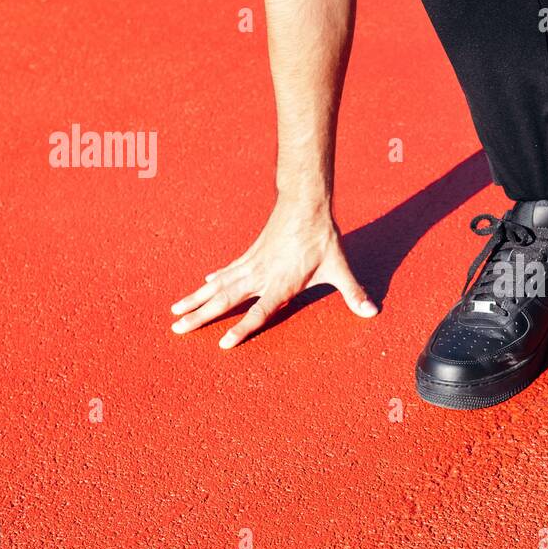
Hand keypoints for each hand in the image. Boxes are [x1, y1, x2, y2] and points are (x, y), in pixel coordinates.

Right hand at [170, 197, 375, 348]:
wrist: (305, 204)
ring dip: (196, 299)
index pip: (259, 312)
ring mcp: (252, 264)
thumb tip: (372, 312)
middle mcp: (261, 276)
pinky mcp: (251, 255)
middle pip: (226, 300)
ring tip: (174, 312)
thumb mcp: (340, 268)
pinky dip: (213, 281)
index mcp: (281, 283)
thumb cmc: (322, 238)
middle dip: (201, 316)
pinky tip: (202, 287)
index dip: (242, 329)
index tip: (223, 344)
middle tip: (176, 329)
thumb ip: (354, 293)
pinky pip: (228, 272)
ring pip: (218, 286)